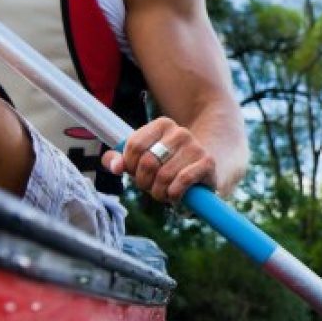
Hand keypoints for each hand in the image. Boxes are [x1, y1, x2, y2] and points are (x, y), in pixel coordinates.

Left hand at [101, 116, 215, 203]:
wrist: (204, 169)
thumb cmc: (167, 165)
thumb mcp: (141, 160)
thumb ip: (120, 160)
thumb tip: (114, 166)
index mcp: (162, 125)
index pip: (134, 146)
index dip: (130, 166)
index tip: (136, 173)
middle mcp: (180, 132)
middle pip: (148, 162)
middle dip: (144, 182)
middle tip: (150, 187)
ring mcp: (195, 146)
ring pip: (164, 176)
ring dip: (159, 192)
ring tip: (163, 192)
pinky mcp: (207, 162)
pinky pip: (182, 181)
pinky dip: (174, 194)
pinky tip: (175, 196)